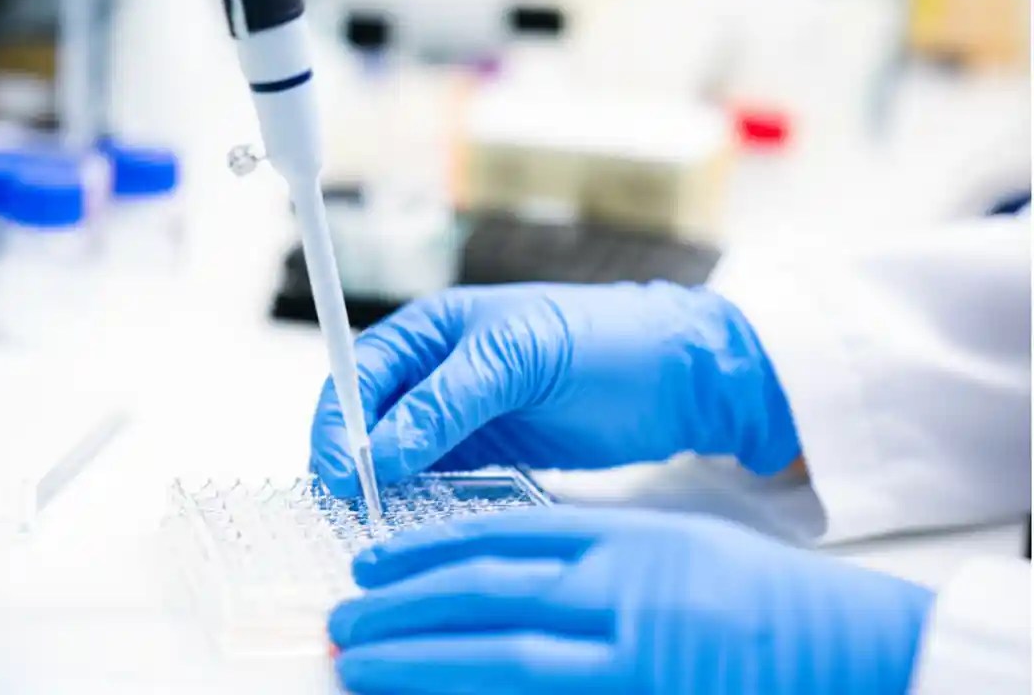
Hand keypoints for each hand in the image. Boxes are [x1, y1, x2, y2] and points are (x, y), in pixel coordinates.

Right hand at [311, 283, 799, 496]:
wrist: (682, 379)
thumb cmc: (607, 341)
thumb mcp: (521, 358)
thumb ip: (447, 400)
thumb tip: (377, 448)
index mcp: (433, 329)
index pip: (358, 371)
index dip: (337, 419)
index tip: (337, 468)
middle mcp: (437, 371)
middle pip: (366, 418)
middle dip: (349, 458)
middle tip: (349, 506)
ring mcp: (460, 415)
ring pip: (394, 453)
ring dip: (379, 485)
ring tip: (371, 524)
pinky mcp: (487, 453)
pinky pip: (435, 478)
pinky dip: (418, 500)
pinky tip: (413, 523)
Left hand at [329, 507, 933, 694]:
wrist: (858, 647)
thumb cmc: (768, 599)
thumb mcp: (675, 545)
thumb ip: (593, 550)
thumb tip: (502, 568)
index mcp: (629, 539)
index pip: (502, 537)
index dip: (427, 551)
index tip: (374, 566)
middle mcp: (625, 591)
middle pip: (485, 592)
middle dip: (403, 608)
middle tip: (343, 621)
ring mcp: (636, 654)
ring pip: (501, 659)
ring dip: (420, 663)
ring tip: (359, 665)